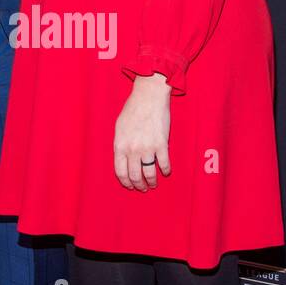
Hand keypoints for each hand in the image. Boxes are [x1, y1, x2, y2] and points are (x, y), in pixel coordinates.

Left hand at [113, 73, 171, 190]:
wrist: (149, 97)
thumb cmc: (133, 109)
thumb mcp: (119, 127)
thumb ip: (121, 144)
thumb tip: (124, 159)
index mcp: (120, 145)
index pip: (120, 172)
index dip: (126, 182)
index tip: (130, 185)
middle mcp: (132, 150)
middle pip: (135, 176)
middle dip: (139, 185)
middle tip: (143, 188)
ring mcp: (147, 148)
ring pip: (149, 173)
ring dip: (152, 182)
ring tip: (153, 184)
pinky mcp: (161, 144)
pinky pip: (164, 164)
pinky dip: (166, 170)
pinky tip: (166, 172)